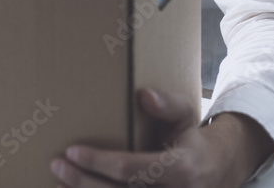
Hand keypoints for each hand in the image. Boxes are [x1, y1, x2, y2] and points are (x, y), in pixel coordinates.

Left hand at [49, 88, 273, 187]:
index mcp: (181, 169)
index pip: (132, 169)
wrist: (217, 172)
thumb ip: (167, 104)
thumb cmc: (191, 139)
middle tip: (57, 165)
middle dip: (84, 182)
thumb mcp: (187, 115)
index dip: (99, 162)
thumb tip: (143, 95)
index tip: (71, 150)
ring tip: (58, 182)